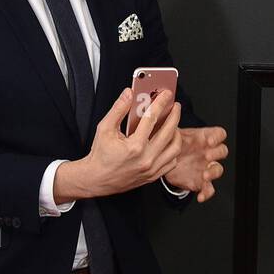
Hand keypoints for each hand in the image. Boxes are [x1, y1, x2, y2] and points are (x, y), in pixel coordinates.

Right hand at [59, 87, 181, 198]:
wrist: (96, 179)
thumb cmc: (100, 156)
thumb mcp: (105, 128)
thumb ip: (118, 109)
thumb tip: (128, 94)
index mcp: (134, 147)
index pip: (152, 118)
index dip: (161, 103)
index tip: (166, 94)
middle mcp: (146, 159)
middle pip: (169, 132)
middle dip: (174, 115)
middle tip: (175, 106)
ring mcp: (151, 169)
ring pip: (175, 148)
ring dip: (176, 133)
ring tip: (173, 123)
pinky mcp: (153, 176)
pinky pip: (172, 162)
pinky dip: (173, 150)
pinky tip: (169, 141)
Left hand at [164, 127, 227, 202]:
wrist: (164, 160)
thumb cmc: (170, 143)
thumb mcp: (171, 133)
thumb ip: (172, 126)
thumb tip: (166, 113)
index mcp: (203, 138)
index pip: (219, 134)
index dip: (217, 137)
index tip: (209, 141)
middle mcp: (207, 152)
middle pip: (222, 151)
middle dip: (217, 153)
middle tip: (207, 155)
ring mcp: (205, 167)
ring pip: (218, 169)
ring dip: (214, 172)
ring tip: (205, 175)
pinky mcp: (201, 181)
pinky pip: (209, 189)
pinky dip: (207, 193)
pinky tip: (201, 196)